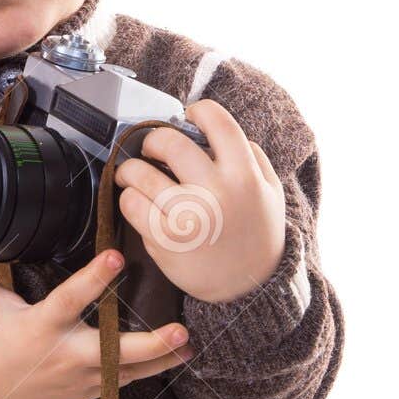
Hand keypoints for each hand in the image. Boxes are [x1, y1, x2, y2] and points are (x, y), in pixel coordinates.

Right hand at [0, 244, 194, 398]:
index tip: (116, 258)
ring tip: (189, 344)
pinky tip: (176, 358)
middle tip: (180, 331)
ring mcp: (81, 379)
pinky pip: (122, 381)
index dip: (93, 280)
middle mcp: (66, 355)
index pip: (70, 300)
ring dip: (161, 359)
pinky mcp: (88, 392)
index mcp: (41, 328)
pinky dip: (148, 371)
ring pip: (128, 370)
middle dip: (150, 344)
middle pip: (114, 351)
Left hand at [112, 99, 285, 303]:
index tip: (188, 116)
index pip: (216, 121)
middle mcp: (216, 192)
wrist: (248, 288)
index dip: (197, 111)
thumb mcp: (270, 191)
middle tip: (152, 148)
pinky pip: (131, 205)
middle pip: (168, 141)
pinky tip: (137, 201)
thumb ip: (251, 156)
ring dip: (130, 169)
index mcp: (245, 174)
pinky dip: (129, 198)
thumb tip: (213, 130)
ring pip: (140, 172)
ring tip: (133, 173)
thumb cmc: (256, 234)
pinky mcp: (164, 239)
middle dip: (152, 139)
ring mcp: (187, 216)